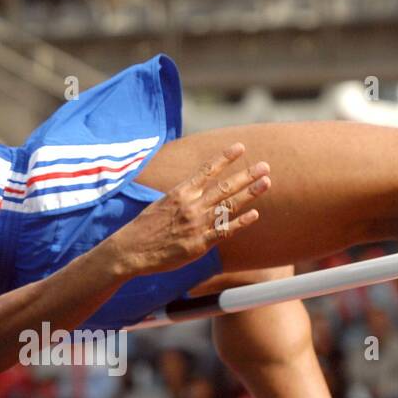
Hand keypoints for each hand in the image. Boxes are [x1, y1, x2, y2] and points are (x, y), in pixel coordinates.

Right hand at [105, 143, 268, 276]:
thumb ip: (180, 195)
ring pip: (229, 205)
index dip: (225, 158)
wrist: (131, 250)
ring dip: (249, 193)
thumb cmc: (144, 228)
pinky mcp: (198, 244)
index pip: (206, 170)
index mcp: (180, 192)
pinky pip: (224, 231)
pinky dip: (240, 222)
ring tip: (266, 183)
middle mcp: (191, 205)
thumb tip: (192, 188)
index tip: (241, 147)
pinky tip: (255, 214)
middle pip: (224, 186)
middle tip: (265, 165)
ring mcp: (196, 224)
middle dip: (246, 174)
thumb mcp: (161, 203)